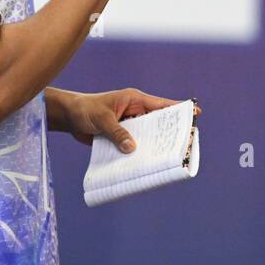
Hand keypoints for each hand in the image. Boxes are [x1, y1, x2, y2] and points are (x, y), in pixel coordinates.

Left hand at [63, 88, 200, 150]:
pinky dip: (139, 153)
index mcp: (135, 100)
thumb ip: (117, 133)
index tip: (196, 113)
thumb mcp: (102, 119)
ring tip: (167, 158)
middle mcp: (135, 112)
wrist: (68, 117)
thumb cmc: (85, 110)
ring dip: (153, 146)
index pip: (161, 104)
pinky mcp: (121, 136)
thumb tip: (132, 149)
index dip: (178, 109)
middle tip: (185, 144)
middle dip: (169, 133)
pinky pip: (134, 145)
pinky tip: (145, 164)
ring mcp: (129, 124)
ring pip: (147, 136)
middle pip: (158, 123)